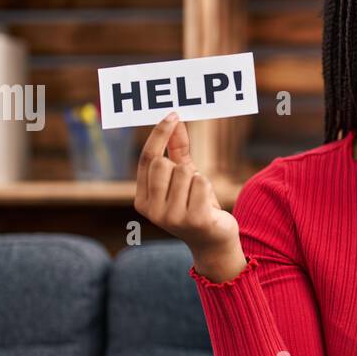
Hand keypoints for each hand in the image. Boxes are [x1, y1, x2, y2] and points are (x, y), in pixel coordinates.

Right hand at [133, 112, 244, 277]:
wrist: (214, 241)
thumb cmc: (196, 205)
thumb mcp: (184, 177)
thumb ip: (177, 150)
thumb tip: (175, 121)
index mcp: (142, 200)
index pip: (147, 159)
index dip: (159, 134)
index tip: (172, 114)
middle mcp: (152, 211)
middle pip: (163, 163)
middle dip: (181, 165)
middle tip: (190, 184)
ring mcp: (172, 218)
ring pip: (184, 172)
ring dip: (197, 178)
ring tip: (199, 197)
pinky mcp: (194, 220)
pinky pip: (201, 183)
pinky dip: (207, 187)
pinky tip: (208, 204)